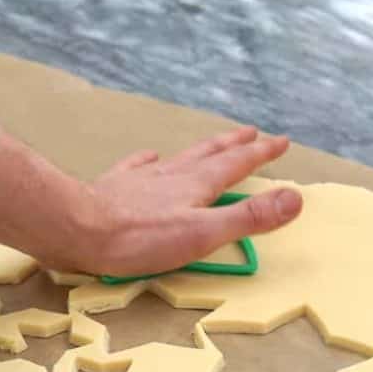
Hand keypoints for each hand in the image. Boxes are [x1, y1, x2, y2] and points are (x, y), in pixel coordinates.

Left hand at [67, 127, 301, 276]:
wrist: (78, 229)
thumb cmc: (140, 239)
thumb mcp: (203, 234)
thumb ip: (248, 217)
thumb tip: (294, 198)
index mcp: (197, 186)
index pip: (237, 164)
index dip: (261, 153)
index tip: (281, 141)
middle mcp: (172, 175)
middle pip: (210, 154)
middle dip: (235, 144)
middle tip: (252, 132)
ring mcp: (143, 179)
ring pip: (179, 157)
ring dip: (201, 150)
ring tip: (213, 142)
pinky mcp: (116, 188)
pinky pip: (138, 166)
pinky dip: (149, 160)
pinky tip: (150, 157)